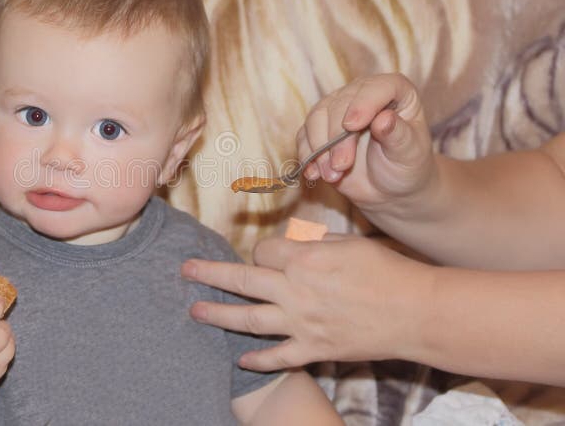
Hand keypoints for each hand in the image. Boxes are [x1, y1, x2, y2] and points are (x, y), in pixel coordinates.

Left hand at [181, 235, 431, 370]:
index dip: (260, 251)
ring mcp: (302, 322)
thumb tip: (292, 244)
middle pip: (241, 279)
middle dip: (208, 273)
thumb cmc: (387, 271)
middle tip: (185, 271)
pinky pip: (278, 356)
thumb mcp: (348, 243)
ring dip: (218, 314)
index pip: (262, 250)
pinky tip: (240, 358)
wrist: (416, 311)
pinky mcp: (314, 348)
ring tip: (195, 311)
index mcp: (304, 258)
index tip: (266, 255)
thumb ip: (313, 243)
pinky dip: (258, 359)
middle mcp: (295, 289)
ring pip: (248, 319)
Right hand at [297, 73, 435, 212]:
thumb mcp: (409, 153)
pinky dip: (306, 155)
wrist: (389, 188)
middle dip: (337, 137)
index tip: (352, 126)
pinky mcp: (320, 129)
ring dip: (319, 148)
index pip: (376, 87)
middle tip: (341, 165)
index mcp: (393, 91)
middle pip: (340, 104)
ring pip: (317, 117)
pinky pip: (304, 135)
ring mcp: (338, 110)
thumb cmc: (406, 166)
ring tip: (331, 175)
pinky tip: (314, 173)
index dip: (363, 103)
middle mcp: (362, 95)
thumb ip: (398, 135)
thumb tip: (384, 119)